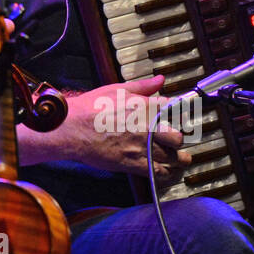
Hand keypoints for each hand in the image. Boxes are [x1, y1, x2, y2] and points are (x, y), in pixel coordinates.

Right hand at [54, 76, 191, 183]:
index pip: (174, 109)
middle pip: (178, 137)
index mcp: (145, 106)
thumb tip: (160, 80)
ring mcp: (142, 147)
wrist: (72, 128)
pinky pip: (160, 173)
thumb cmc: (90, 108)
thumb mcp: (116, 90)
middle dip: (179, 139)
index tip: (179, 117)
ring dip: (179, 159)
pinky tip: (170, 172)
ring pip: (173, 157)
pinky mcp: (135, 164)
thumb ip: (142, 86)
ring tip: (181, 160)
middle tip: (178, 141)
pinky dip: (168, 174)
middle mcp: (148, 127)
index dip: (179, 114)